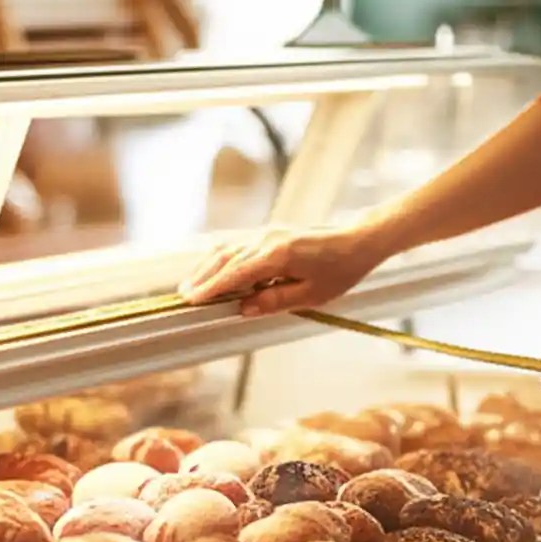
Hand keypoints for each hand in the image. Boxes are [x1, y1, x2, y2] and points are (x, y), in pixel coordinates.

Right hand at [177, 226, 389, 315]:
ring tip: (192, 285)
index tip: (192, 299)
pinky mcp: (271, 233)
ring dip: (208, 266)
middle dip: (203, 276)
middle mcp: (268, 239)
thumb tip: (244, 308)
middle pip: (226, 257)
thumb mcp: (311, 295)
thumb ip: (275, 301)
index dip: (212, 287)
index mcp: (279, 255)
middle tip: (183, 295)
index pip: (236, 272)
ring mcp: (268, 233)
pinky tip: (213, 270)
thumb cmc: (340, 271)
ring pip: (229, 249)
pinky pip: (239, 244)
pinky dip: (222, 258)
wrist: (357, 241)